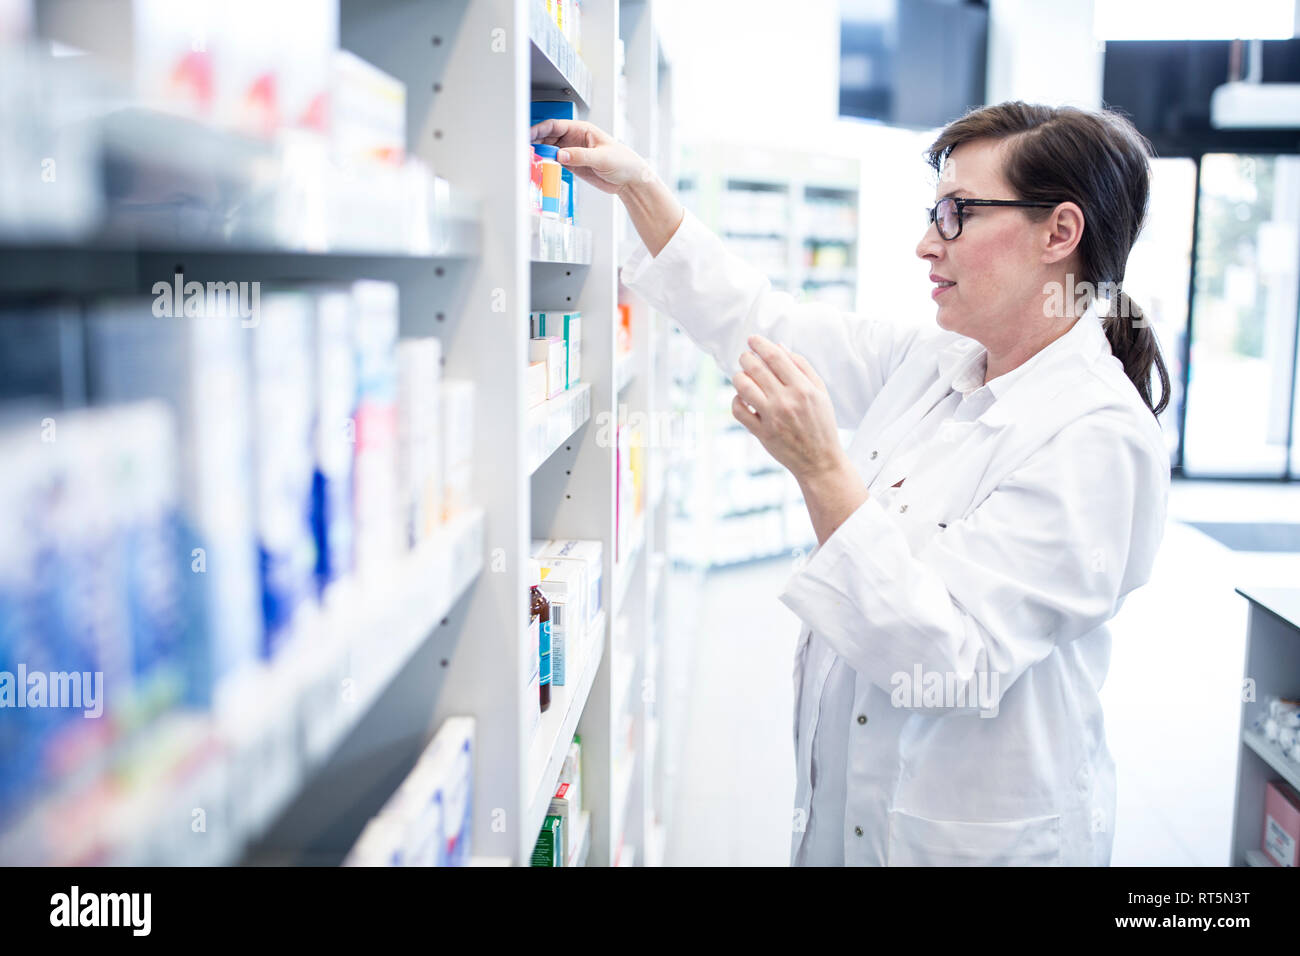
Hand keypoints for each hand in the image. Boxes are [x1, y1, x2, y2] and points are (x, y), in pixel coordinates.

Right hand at [529, 119, 652, 194]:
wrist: (630, 180)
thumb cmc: (623, 161)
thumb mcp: (601, 157)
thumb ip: (579, 156)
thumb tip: (559, 155)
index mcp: (582, 130)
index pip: (555, 126)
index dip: (540, 129)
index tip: (528, 135)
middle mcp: (575, 139)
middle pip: (548, 138)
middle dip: (536, 142)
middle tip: (524, 150)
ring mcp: (572, 152)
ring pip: (549, 150)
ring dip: (539, 154)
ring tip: (529, 160)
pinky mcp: (573, 166)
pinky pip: (555, 163)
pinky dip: (546, 165)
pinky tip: (539, 168)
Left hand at [731, 335, 844, 481]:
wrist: (820, 460)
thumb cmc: (821, 424)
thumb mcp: (821, 392)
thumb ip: (802, 367)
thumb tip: (779, 348)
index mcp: (803, 389)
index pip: (775, 358)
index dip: (760, 344)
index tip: (752, 340)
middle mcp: (786, 401)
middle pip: (756, 368)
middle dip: (746, 357)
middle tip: (745, 356)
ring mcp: (772, 418)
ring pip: (743, 387)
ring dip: (739, 376)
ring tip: (743, 376)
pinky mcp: (762, 433)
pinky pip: (738, 410)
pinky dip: (736, 400)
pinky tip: (743, 398)